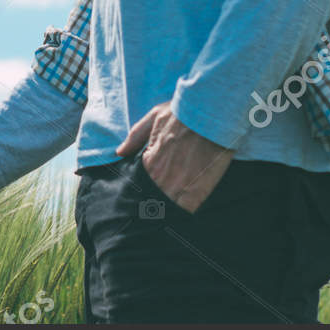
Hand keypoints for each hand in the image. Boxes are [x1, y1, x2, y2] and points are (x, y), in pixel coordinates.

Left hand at [116, 102, 233, 213]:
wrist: (210, 115)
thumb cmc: (182, 113)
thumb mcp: (154, 117)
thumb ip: (135, 137)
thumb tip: (120, 152)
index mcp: (150, 161)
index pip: (139, 185)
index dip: (140, 192)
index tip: (141, 196)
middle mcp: (161, 177)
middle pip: (152, 200)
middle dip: (151, 205)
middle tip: (150, 211)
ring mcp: (180, 186)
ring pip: (167, 207)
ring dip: (165, 211)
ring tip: (164, 216)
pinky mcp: (198, 191)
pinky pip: (187, 210)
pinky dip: (183, 213)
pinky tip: (181, 215)